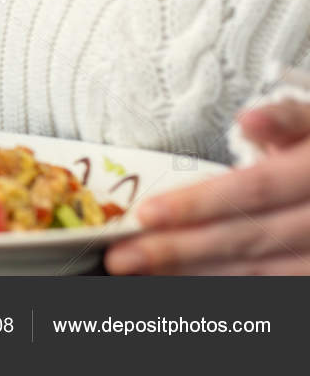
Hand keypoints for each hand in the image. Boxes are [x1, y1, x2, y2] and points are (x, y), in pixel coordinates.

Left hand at [104, 100, 309, 273]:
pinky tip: (188, 290)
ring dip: (199, 279)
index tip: (145, 214)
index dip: (201, 204)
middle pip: (250, 239)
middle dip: (182, 251)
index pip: (254, 191)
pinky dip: (233, 291)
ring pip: (264, 275)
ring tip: (143, 277)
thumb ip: (289, 118)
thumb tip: (247, 121)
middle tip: (121, 258)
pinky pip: (280, 287)